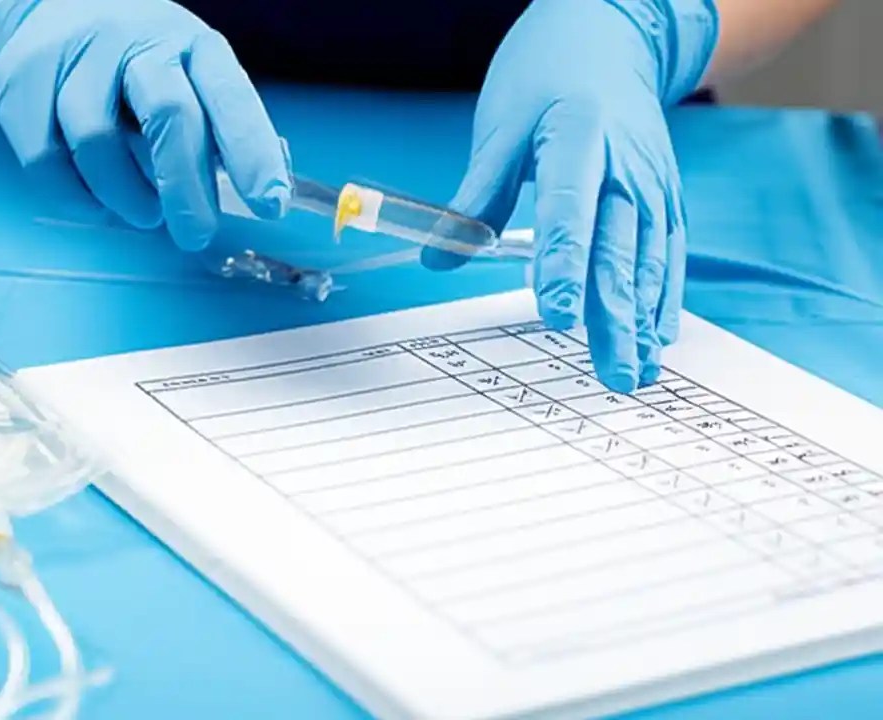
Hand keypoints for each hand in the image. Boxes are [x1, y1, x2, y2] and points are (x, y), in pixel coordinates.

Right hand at [0, 0, 291, 250]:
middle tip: (196, 235)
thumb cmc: (135, 61)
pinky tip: (96, 200)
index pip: (230, 96)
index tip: (270, 202)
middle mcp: (136, 40)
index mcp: (190, 43)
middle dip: (187, 188)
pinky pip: (46, 161)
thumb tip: (264, 190)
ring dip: (126, 197)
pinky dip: (76, 197)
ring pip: (98, 144)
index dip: (251, 152)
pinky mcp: (23, 81)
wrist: (46, 6)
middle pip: (167, 116)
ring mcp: (76, 56)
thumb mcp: (187, 76)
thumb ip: (217, 128)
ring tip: (142, 213)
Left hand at [432, 0, 718, 391]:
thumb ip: (475, 196)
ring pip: (649, 260)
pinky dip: (664, 296)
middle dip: (614, 315)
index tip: (558, 314)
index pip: (568, 209)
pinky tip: (657, 337)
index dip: (564, 264)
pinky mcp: (666, 197)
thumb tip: (436, 259)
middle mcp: (626, 165)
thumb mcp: (500, 125)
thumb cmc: (546, 79)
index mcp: (578, 138)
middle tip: (611, 373)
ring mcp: (653, 183)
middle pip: (619, 248)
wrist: (611, 36)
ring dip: (643, 319)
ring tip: (634, 371)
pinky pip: (668, 253)